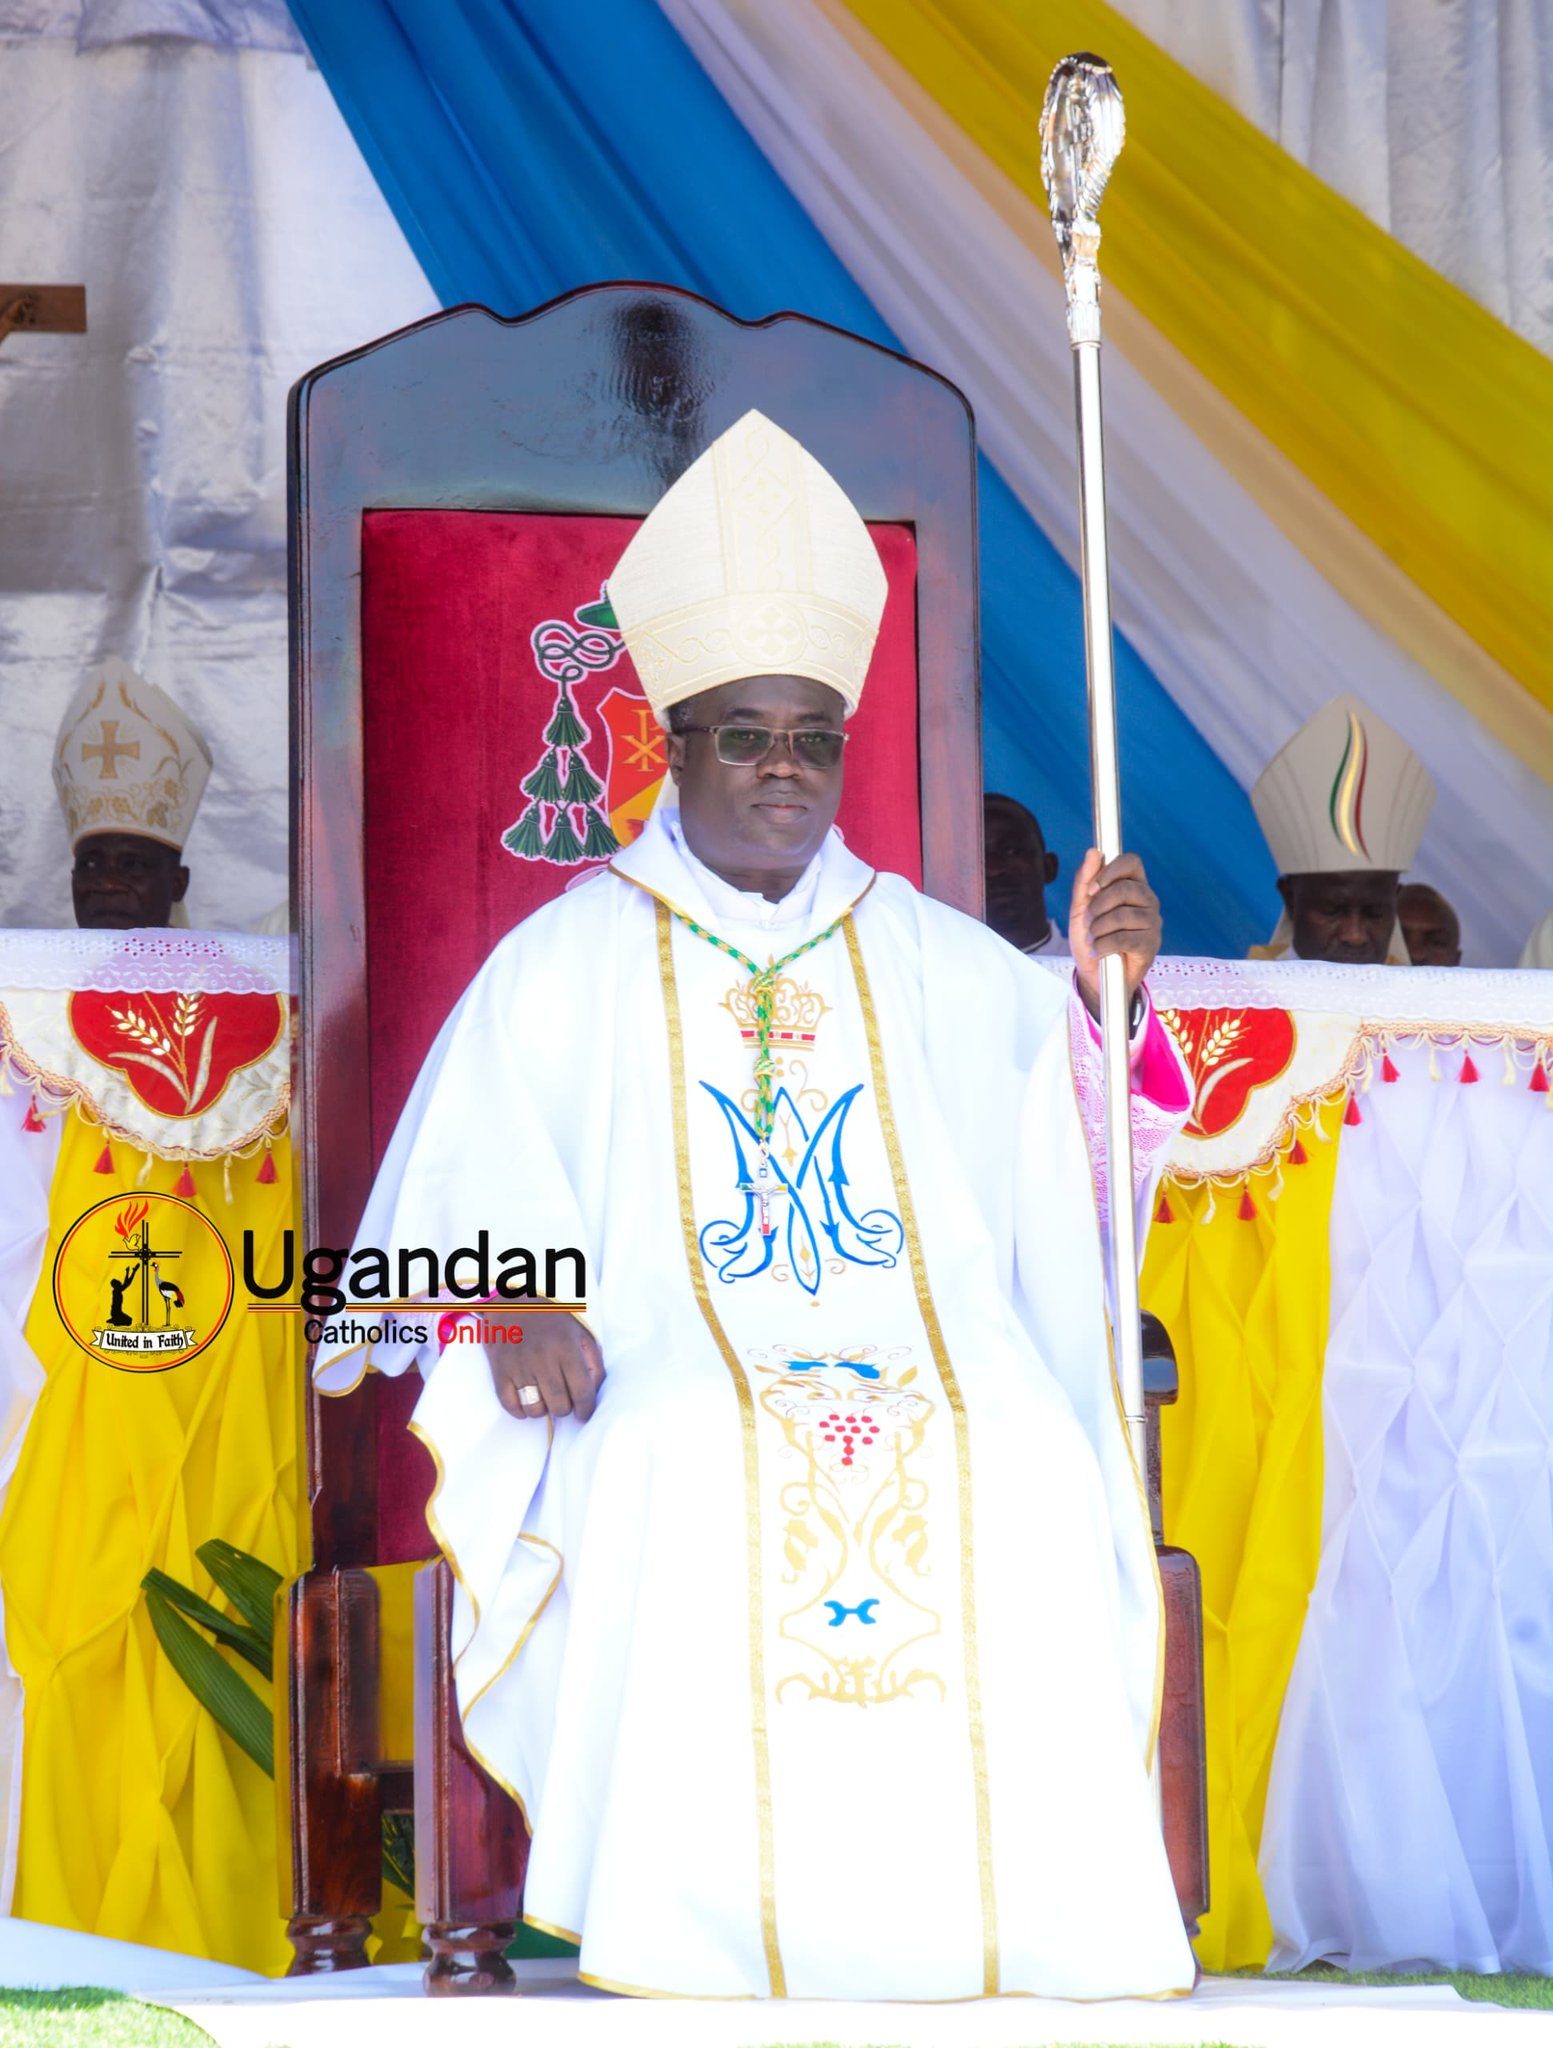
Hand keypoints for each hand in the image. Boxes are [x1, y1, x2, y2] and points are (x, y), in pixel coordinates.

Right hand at [483, 1310, 604, 1422]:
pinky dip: (520, 1410)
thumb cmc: (553, 1318)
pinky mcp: (500, 1370)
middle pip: (559, 1405)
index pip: (582, 1392)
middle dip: (565, 1408)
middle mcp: (543, 1359)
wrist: (513, 1299)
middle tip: (564, 1400)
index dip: (586, 1409)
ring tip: (545, 1398)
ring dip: (543, 1409)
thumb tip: (592, 1393)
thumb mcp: (581, 1332)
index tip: (584, 1413)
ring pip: (535, 1409)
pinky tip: (527, 1402)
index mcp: (566, 1348)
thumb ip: (593, 1363)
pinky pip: (510, 1404)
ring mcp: (519, 1365)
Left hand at [1069, 848, 1160, 1015]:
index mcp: (1132, 885)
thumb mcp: (1080, 908)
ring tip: (1093, 938)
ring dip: (1098, 929)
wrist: (1094, 975)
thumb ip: (1085, 881)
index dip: (1111, 870)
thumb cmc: (1091, 937)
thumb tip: (1093, 852)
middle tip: (1088, 921)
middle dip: (1097, 906)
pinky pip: (1124, 938)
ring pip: (1122, 915)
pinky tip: (1099, 951)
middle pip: (1125, 888)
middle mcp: (1147, 900)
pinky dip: (1103, 945)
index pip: (1131, 862)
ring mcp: (1152, 922)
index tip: (1093, 888)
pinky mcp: (1151, 945)